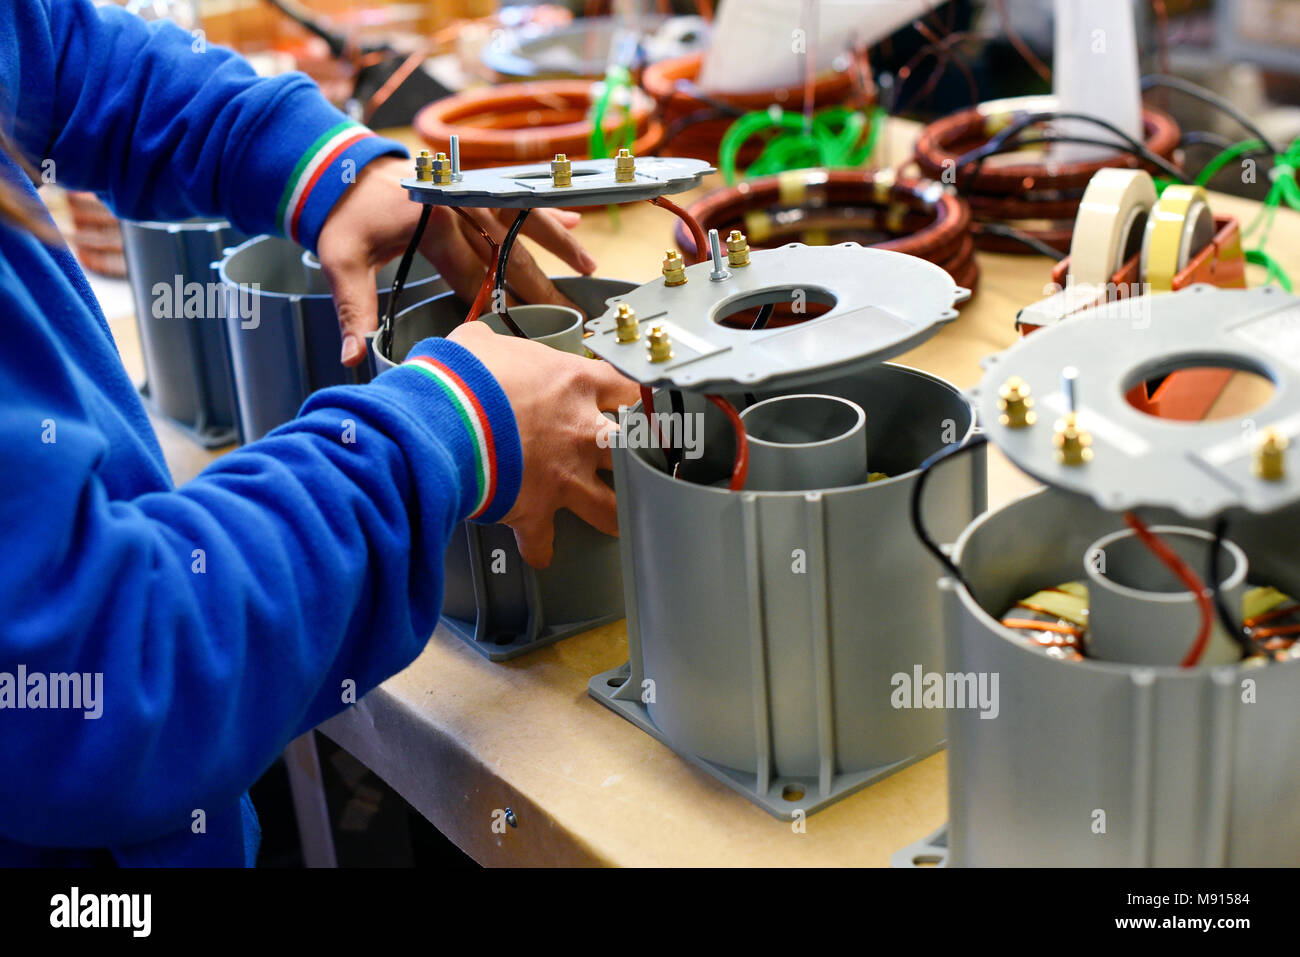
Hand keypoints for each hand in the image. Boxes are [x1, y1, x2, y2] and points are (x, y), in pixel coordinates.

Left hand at [316, 156, 596, 365]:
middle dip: (542, 287)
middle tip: (571, 314)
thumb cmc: (341, 214)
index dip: (500, 306)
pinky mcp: (471, 186)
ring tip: (588, 268)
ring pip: (525, 223)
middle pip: (510, 254)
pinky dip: (544, 210)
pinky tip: (573, 219)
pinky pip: (516, 199)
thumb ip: (353, 310)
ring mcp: (470, 192)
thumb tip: (354, 356)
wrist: (337, 166)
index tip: (528, 331)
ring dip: (559, 245)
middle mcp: (461, 205)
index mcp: (436, 225)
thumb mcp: (340, 260)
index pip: (477, 276)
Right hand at [447, 321, 639, 567]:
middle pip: (634, 450)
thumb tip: (480, 348)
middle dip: (640, 458)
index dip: (638, 400)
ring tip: (615, 519)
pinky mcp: (536, 509)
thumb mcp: (481, 345)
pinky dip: (540, 548)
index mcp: (575, 384)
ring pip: (611, 505)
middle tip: (641, 464)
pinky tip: (540, 552)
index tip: (640, 408)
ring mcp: (565, 475)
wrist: (441, 420)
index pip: (628, 389)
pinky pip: (543, 540)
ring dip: (613, 514)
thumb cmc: (462, 379)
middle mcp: (581, 432)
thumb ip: (495, 349)